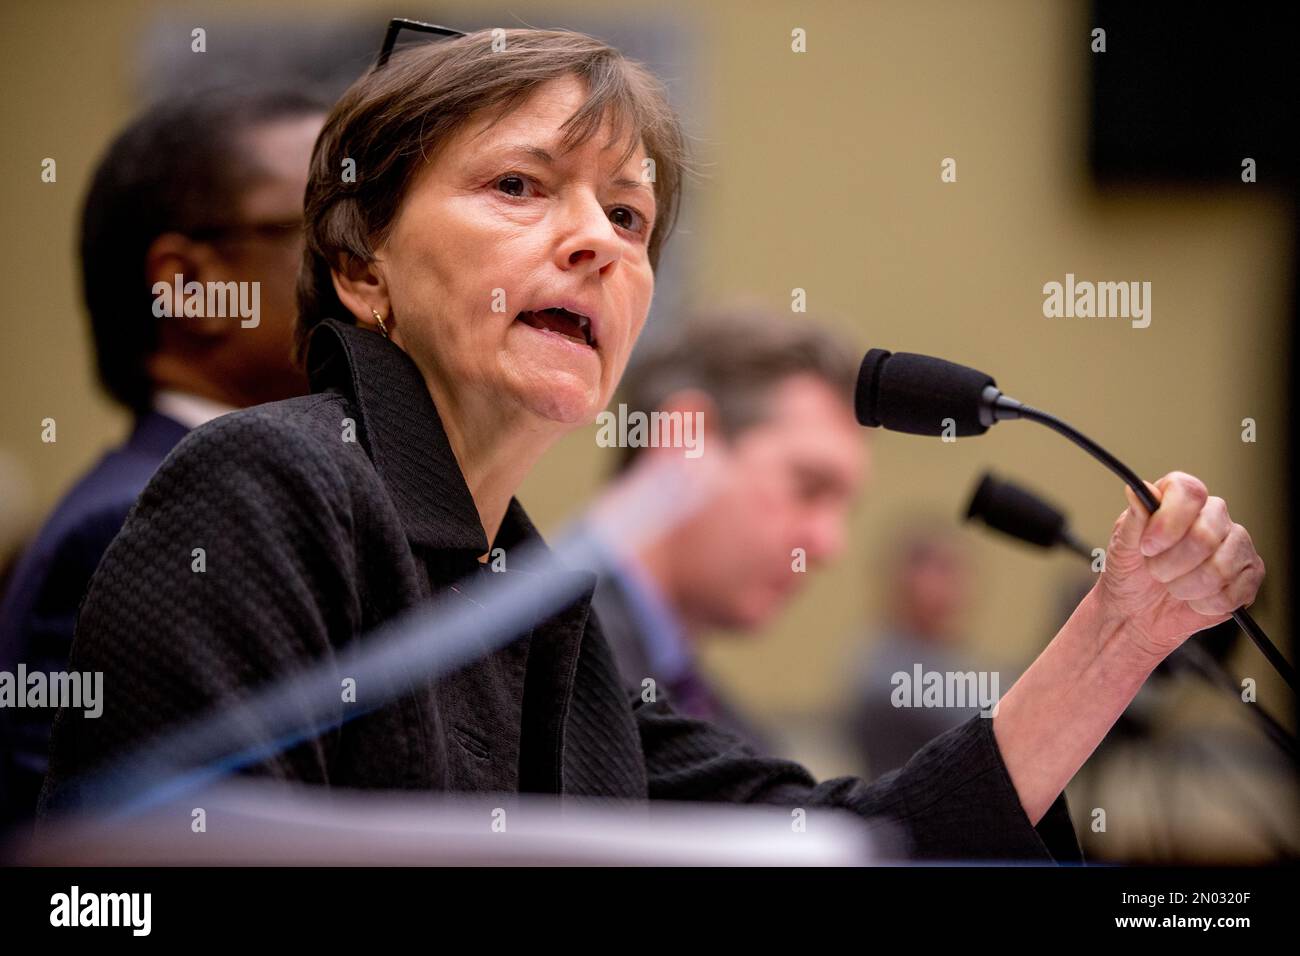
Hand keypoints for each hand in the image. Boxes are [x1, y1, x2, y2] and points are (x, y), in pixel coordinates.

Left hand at [1094, 471, 1263, 657]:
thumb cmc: (1131, 575)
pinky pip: (1233, 593)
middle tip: (1156, 572)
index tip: (1148, 546)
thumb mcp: (1121, 548)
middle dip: (1171, 564)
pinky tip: (1194, 600)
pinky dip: (1204, 604)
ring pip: (1220, 568)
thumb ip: (1133, 520)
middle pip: (1205, 535)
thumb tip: (1135, 490)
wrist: (1139, 614)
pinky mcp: (1250, 576)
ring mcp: (1237, 545)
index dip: (1169, 521)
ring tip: (1174, 587)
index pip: (1189, 492)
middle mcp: (1214, 516)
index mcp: (1181, 501)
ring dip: (1185, 587)